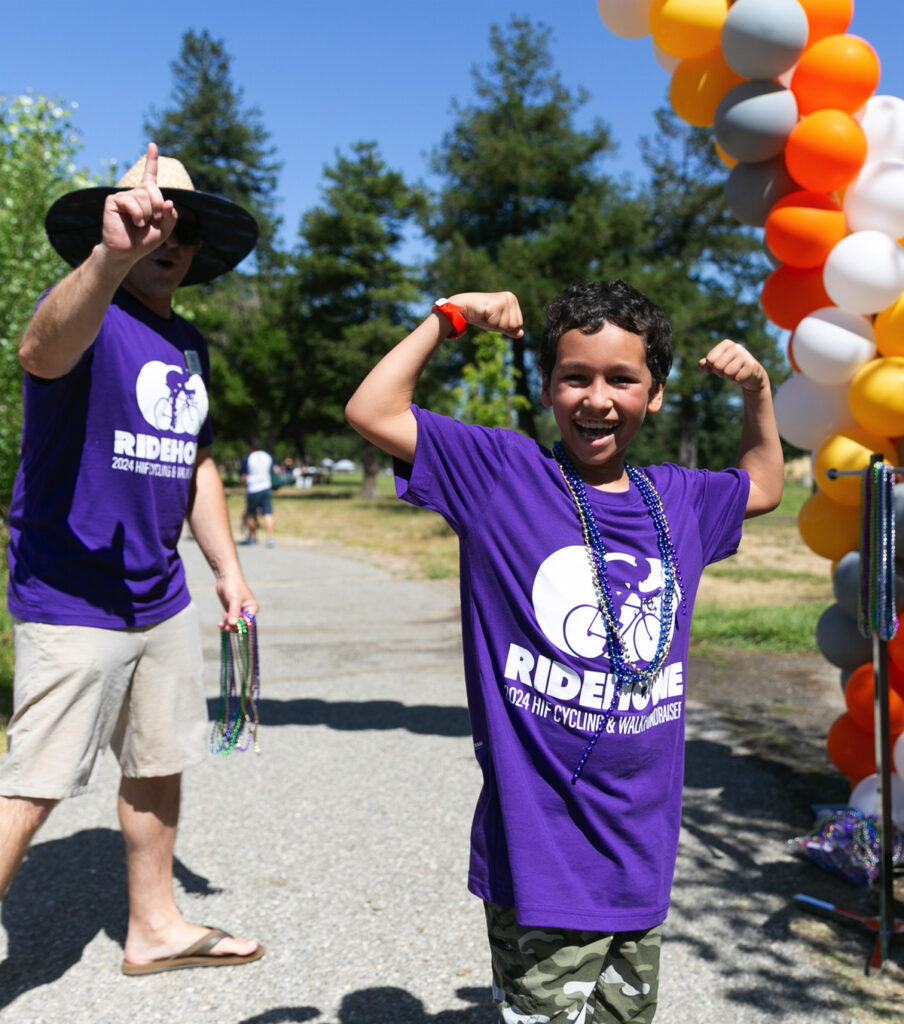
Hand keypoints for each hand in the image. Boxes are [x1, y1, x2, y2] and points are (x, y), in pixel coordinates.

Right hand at [100, 142, 176, 264]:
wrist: (127, 252)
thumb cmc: (144, 241)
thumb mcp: (164, 229)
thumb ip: (170, 216)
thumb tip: (169, 202)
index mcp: (146, 197)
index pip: (150, 176)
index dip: (152, 161)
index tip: (152, 144)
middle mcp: (134, 193)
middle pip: (153, 190)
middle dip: (157, 207)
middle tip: (151, 220)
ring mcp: (123, 195)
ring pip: (144, 197)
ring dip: (147, 214)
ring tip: (139, 224)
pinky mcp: (113, 201)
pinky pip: (131, 202)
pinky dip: (137, 215)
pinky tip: (135, 223)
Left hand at [215, 571, 258, 631]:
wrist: (226, 578)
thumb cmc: (234, 586)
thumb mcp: (234, 600)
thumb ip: (234, 612)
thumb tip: (233, 624)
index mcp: (252, 608)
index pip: (249, 622)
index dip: (242, 626)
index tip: (233, 626)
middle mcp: (246, 611)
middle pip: (241, 624)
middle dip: (234, 627)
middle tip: (226, 627)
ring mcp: (238, 611)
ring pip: (234, 624)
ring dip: (228, 626)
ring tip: (221, 625)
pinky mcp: (230, 610)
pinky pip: (228, 620)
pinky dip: (224, 623)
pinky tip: (219, 624)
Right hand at [447, 291, 523, 338]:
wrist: (464, 307)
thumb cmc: (481, 315)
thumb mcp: (498, 323)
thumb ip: (510, 328)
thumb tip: (521, 334)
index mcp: (512, 299)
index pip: (519, 323)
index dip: (505, 326)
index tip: (494, 318)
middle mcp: (510, 297)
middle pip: (515, 325)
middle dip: (501, 326)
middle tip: (490, 317)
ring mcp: (504, 300)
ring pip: (507, 325)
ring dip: (495, 324)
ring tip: (487, 315)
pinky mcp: (497, 305)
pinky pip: (499, 324)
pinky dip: (490, 323)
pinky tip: (484, 314)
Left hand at [698, 339, 767, 392]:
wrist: (751, 375)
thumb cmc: (731, 368)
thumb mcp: (717, 365)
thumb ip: (706, 364)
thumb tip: (700, 364)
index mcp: (726, 344)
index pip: (710, 359)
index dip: (713, 367)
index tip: (721, 366)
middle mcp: (736, 347)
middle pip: (717, 366)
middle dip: (721, 373)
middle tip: (729, 371)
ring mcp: (745, 355)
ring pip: (727, 373)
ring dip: (730, 377)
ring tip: (737, 373)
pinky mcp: (752, 365)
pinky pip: (737, 378)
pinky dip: (739, 380)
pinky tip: (744, 376)